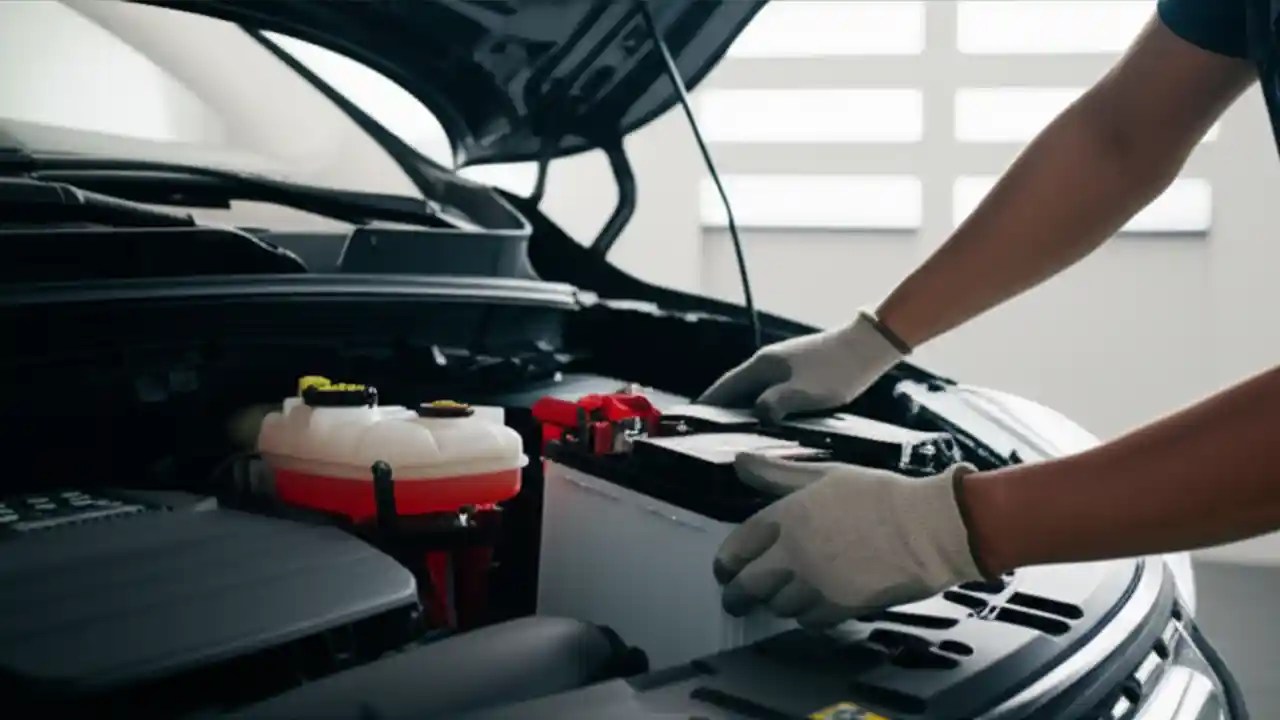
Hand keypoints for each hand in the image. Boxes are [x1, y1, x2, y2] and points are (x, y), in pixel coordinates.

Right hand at [696, 311, 907, 421]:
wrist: (869, 346)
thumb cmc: (838, 370)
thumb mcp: (806, 393)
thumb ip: (776, 404)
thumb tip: (755, 415)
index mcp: (763, 365)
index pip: (724, 388)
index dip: (706, 405)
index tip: (689, 421)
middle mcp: (767, 362)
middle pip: (735, 389)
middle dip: (720, 409)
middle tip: (708, 434)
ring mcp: (782, 364)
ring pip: (752, 389)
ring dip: (741, 408)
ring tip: (733, 432)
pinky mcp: (797, 370)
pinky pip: (768, 390)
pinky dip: (759, 405)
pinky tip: (766, 420)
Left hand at [713, 453, 983, 628]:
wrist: (928, 528)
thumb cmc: (880, 495)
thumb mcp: (826, 475)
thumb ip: (778, 474)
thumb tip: (738, 461)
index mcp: (787, 516)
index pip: (738, 546)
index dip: (726, 562)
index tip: (724, 570)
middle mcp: (793, 553)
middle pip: (748, 586)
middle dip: (737, 596)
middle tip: (736, 601)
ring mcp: (816, 584)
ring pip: (778, 606)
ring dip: (775, 604)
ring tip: (779, 599)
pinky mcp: (839, 608)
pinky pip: (808, 621)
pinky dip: (805, 616)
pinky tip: (812, 606)